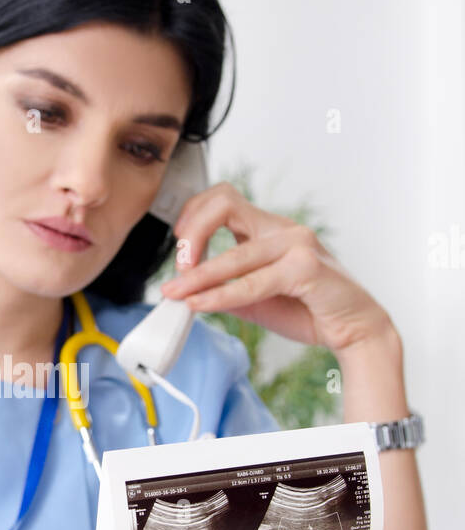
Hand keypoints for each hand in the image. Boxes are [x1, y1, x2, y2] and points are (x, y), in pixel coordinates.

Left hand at [159, 182, 394, 353]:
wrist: (354, 329)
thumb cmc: (308, 309)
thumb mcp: (254, 298)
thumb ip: (223, 288)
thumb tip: (185, 291)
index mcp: (268, 229)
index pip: (222, 200)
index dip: (192, 219)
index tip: (180, 253)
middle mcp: (282, 228)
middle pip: (224, 203)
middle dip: (190, 232)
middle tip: (178, 266)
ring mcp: (297, 244)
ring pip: (235, 252)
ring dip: (198, 275)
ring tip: (176, 293)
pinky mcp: (306, 267)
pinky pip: (253, 281)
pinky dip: (222, 294)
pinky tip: (201, 304)